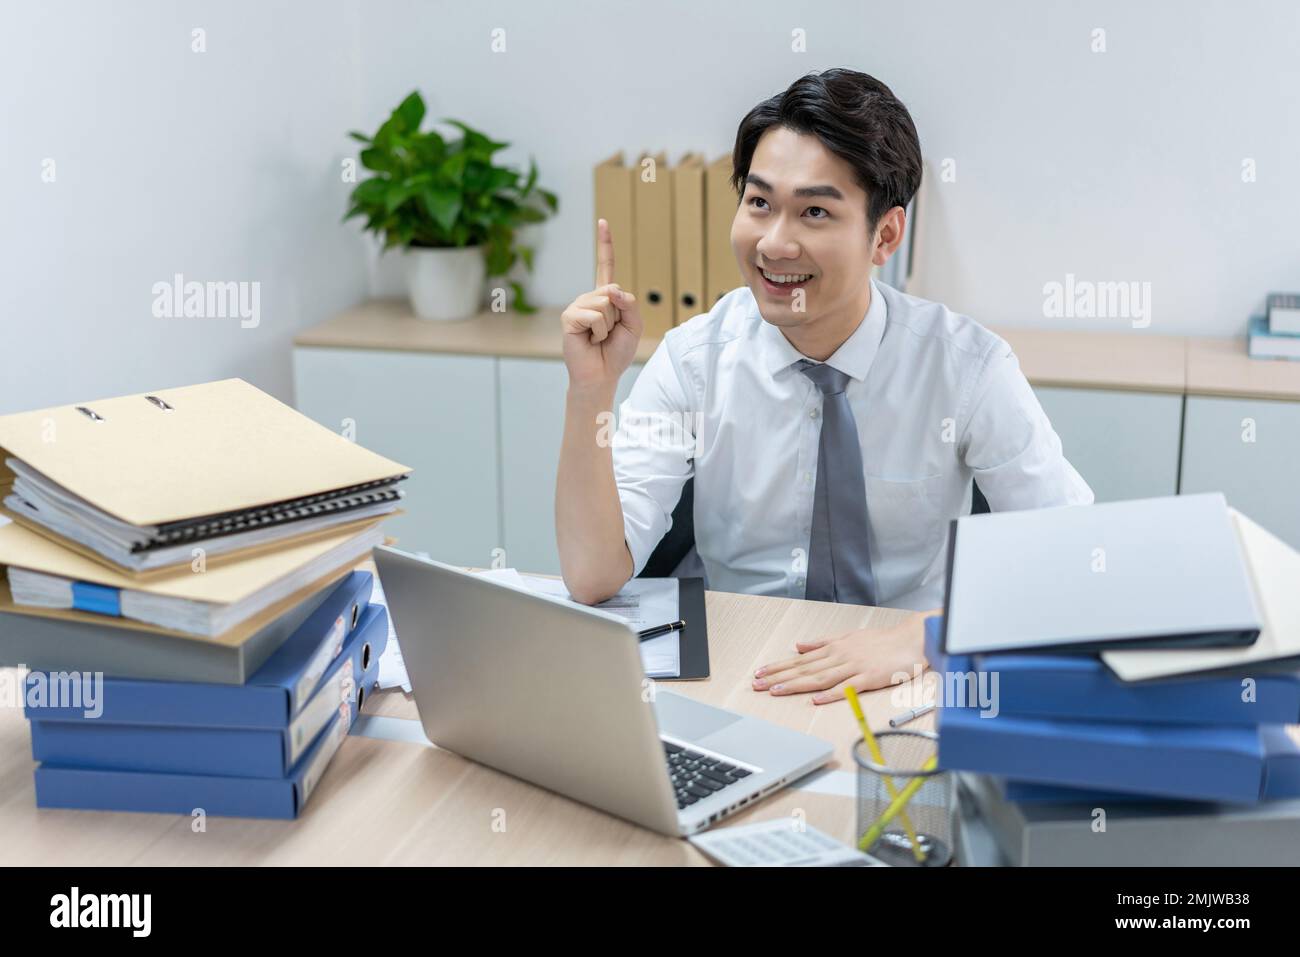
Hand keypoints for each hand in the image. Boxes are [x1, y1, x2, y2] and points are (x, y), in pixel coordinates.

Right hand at [561, 218, 643, 390]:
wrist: (601, 375)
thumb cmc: (616, 352)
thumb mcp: (634, 325)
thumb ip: (630, 303)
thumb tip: (612, 290)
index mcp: (605, 297)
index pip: (605, 266)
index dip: (605, 244)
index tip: (603, 221)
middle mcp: (589, 298)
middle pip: (613, 291)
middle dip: (619, 316)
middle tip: (609, 334)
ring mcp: (577, 306)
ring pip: (605, 304)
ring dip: (609, 326)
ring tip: (599, 339)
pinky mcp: (569, 317)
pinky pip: (595, 316)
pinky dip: (599, 332)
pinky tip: (591, 341)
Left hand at [751, 612, 933, 704]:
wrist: (911, 639)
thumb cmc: (881, 641)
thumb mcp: (848, 637)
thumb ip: (823, 642)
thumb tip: (799, 646)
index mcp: (834, 647)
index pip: (800, 659)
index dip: (779, 667)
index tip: (761, 673)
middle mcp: (840, 656)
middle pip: (805, 669)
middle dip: (780, 677)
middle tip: (758, 684)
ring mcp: (854, 667)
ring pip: (820, 677)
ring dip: (797, 685)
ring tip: (777, 691)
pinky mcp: (869, 678)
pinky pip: (847, 687)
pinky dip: (830, 694)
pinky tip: (815, 699)